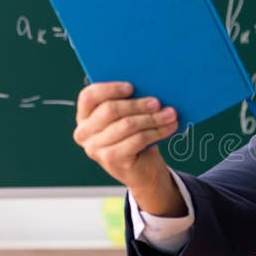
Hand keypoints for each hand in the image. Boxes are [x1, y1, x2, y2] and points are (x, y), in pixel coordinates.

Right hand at [73, 82, 185, 215]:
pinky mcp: (111, 159)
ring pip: (127, 125)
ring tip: (170, 114)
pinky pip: (137, 139)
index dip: (110, 89)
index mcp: (84, 116)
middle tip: (158, 102)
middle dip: (138, 104)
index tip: (131, 86)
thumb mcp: (128, 117)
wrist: (143, 169)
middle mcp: (84, 132)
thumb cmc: (134, 137)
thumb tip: (149, 87)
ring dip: (153, 118)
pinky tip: (169, 128)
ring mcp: (95, 148)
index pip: (89, 96)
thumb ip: (130, 103)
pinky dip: (157, 132)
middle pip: (110, 110)